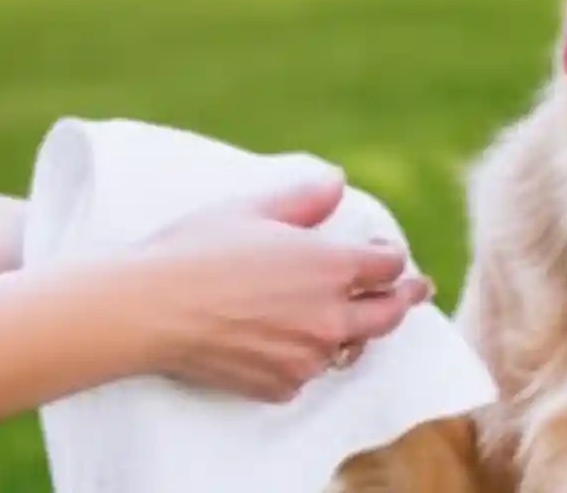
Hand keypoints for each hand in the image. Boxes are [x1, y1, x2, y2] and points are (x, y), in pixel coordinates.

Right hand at [127, 172, 431, 401]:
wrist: (149, 310)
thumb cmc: (197, 251)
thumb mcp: (254, 210)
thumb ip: (305, 199)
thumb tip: (337, 181)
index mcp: (332, 266)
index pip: (389, 265)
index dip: (392, 256)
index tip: (386, 253)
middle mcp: (331, 315)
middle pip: (390, 313)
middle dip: (405, 299)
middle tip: (417, 291)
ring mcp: (309, 356)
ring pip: (351, 346)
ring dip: (357, 331)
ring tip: (356, 319)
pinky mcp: (282, 384)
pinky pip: (310, 373)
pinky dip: (309, 358)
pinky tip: (296, 345)